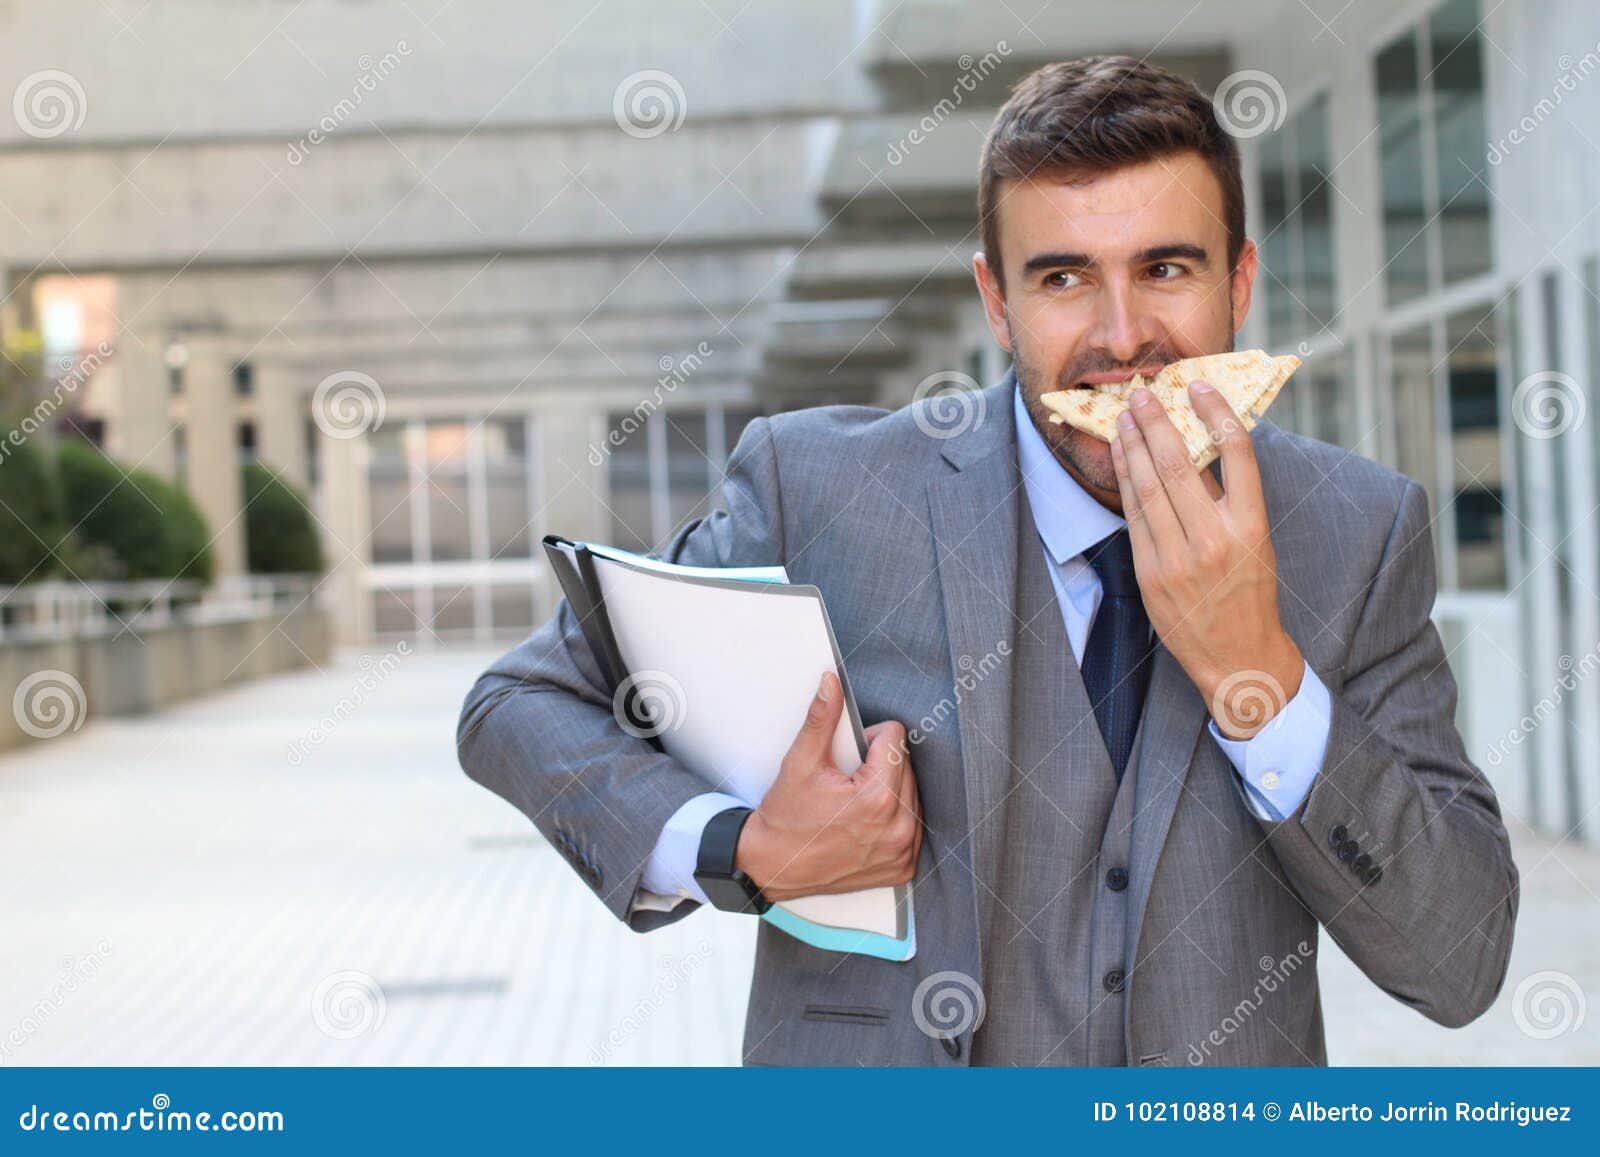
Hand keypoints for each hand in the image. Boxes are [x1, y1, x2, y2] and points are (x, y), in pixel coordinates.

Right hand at [734, 671, 921, 901]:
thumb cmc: (785, 818)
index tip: (847, 756)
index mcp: (877, 799)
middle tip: (846, 780)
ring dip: (890, 788)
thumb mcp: (800, 763)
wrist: (773, 866)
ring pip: (912, 793)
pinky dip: (894, 817)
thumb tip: (831, 683)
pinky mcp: (902, 866)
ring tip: (854, 801)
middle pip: (906, 765)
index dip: (868, 739)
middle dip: (879, 764)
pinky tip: (866, 821)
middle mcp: (897, 828)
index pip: (895, 738)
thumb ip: (821, 719)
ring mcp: (902, 851)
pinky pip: (912, 824)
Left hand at [1109, 381, 1303, 739]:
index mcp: (1251, 527)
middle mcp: (1214, 541)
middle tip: (1143, 391)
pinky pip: (1134, 518)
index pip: (1236, 454)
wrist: (1238, 656)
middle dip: (1157, 422)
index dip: (1216, 412)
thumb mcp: (1256, 542)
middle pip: (1179, 464)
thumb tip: (1201, 443)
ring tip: (1126, 417)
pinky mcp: (1149, 575)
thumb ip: (1230, 498)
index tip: (1201, 385)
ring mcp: (1177, 559)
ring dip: (1134, 446)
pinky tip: (1123, 459)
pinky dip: (1126, 482)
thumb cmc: (1250, 592)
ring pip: (1149, 488)